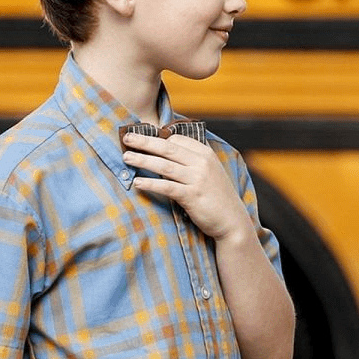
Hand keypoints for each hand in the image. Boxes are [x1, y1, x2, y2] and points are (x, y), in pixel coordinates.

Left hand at [122, 133, 249, 240]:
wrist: (232, 220)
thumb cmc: (217, 197)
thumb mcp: (210, 172)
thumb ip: (192, 161)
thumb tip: (166, 152)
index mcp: (206, 154)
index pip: (177, 140)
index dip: (158, 138)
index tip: (141, 138)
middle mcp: (202, 163)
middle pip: (168, 148)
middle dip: (145, 142)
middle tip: (128, 138)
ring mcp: (198, 179)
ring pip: (164, 165)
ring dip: (143, 160)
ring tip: (126, 157)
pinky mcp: (192, 196)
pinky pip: (167, 187)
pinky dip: (151, 184)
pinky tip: (137, 183)